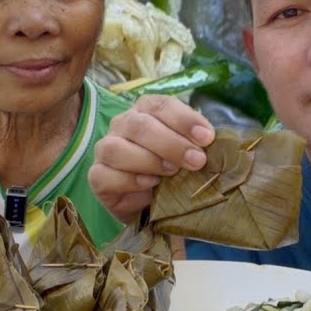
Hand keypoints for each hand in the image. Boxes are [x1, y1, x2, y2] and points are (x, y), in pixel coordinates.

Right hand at [89, 95, 215, 222]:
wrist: (155, 206)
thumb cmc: (174, 173)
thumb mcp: (190, 154)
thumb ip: (198, 144)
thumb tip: (214, 142)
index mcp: (145, 111)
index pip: (160, 105)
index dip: (184, 119)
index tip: (207, 138)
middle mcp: (122, 125)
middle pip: (139, 124)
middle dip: (171, 143)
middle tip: (196, 161)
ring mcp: (105, 150)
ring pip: (117, 147)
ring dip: (149, 160)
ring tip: (172, 172)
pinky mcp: (96, 176)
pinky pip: (105, 174)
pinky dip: (130, 179)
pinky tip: (150, 184)